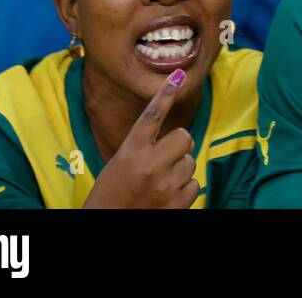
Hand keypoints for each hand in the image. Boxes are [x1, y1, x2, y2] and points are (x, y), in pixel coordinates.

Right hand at [84, 71, 198, 208]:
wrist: (106, 226)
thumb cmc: (110, 196)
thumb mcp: (118, 165)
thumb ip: (142, 148)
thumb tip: (178, 138)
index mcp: (130, 152)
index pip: (152, 116)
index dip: (166, 94)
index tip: (179, 75)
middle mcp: (150, 165)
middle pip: (185, 137)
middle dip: (177, 146)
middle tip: (162, 159)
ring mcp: (166, 185)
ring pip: (190, 162)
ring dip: (179, 169)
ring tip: (159, 183)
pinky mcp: (177, 203)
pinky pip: (195, 184)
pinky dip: (184, 189)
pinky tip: (166, 196)